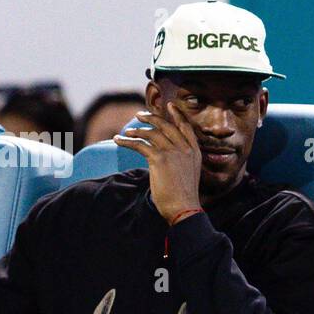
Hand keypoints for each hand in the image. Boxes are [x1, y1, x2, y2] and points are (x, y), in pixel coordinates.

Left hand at [114, 103, 202, 222]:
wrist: (183, 208)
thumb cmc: (184, 197)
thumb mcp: (188, 174)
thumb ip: (181, 162)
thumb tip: (167, 157)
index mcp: (195, 152)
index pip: (186, 128)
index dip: (177, 115)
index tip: (170, 105)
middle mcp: (185, 149)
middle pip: (166, 126)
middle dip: (152, 118)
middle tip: (140, 115)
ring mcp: (173, 152)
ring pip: (151, 133)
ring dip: (137, 131)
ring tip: (127, 132)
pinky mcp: (159, 159)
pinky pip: (139, 145)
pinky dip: (126, 141)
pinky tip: (118, 140)